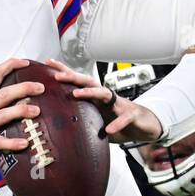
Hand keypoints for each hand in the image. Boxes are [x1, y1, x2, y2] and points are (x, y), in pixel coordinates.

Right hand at [0, 58, 43, 175]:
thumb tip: (25, 96)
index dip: (10, 65)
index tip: (26, 62)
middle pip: (4, 94)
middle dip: (23, 88)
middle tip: (41, 87)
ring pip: (3, 114)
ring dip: (21, 111)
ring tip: (37, 111)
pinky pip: (0, 141)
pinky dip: (13, 142)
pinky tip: (26, 142)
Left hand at [44, 58, 163, 143]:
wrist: (146, 127)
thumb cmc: (121, 123)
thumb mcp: (99, 123)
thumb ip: (84, 124)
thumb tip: (62, 131)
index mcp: (97, 98)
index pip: (79, 81)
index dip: (65, 71)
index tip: (48, 63)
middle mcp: (107, 97)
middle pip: (88, 82)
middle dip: (73, 77)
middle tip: (57, 76)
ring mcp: (120, 104)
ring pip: (104, 93)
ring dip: (89, 92)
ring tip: (76, 94)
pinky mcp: (132, 115)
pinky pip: (123, 118)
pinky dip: (116, 124)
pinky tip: (108, 130)